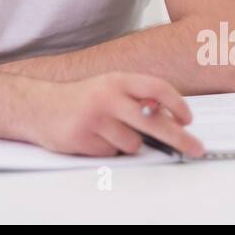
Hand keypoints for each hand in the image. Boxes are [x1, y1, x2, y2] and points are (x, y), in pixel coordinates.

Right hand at [27, 72, 203, 157]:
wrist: (39, 107)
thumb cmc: (81, 99)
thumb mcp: (110, 88)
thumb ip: (137, 98)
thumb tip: (170, 119)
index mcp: (117, 80)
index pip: (157, 88)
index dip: (177, 104)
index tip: (188, 119)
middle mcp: (107, 97)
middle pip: (153, 121)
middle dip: (179, 138)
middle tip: (195, 148)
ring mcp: (95, 119)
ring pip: (133, 144)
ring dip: (128, 144)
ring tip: (109, 132)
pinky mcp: (83, 139)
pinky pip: (111, 153)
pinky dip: (108, 150)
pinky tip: (94, 138)